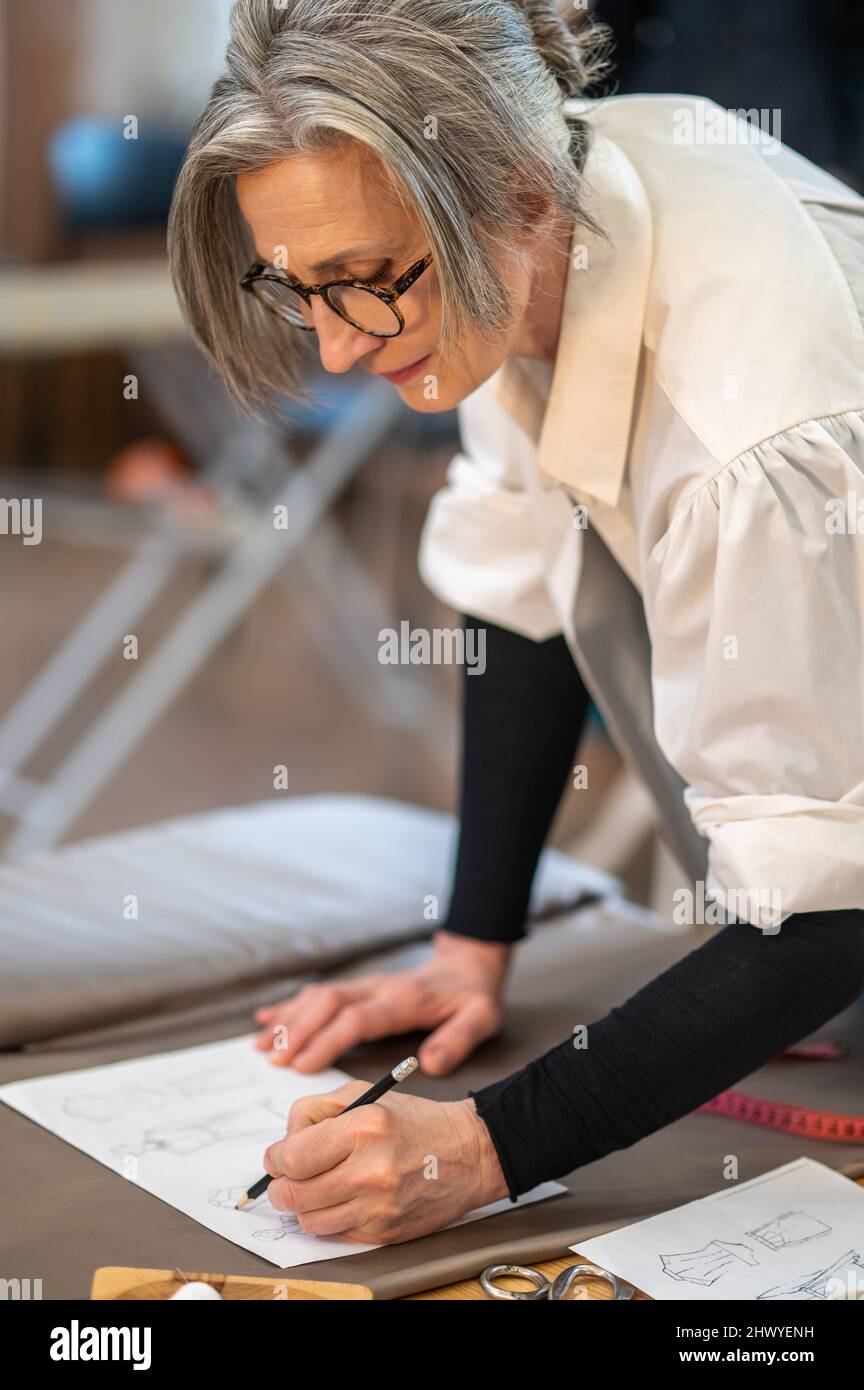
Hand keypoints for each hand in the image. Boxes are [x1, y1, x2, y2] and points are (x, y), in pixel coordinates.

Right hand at [254, 930, 510, 1075]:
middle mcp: (377, 989)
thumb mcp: (481, 1018)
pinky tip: (265, 1018)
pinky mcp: (359, 987)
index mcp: (402, 1000)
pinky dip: (290, 1005)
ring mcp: (365, 985)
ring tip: (259, 1045)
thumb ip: (458, 1039)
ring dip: (287, 1019)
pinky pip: (319, 993)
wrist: (468, 965)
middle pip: (328, 1004)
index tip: (301, 1064)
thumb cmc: (472, 998)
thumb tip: (430, 1064)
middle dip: (297, 1030)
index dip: (326, 1039)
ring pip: (318, 996)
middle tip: (272, 1059)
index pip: (356, 1018)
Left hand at [263, 1080, 509, 1242]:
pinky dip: (332, 1219)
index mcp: (363, 1127)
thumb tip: (282, 1146)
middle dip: (281, 1186)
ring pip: (309, 1220)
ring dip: (305, 1206)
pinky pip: (336, 1234)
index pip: (292, 1157)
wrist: (469, 1153)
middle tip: (288, 1177)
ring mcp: (379, 1206)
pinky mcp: (386, 1232)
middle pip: (293, 1195)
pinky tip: (346, 1199)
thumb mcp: (364, 1094)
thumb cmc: (414, 1121)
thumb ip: (315, 1112)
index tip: (277, 1158)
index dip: (275, 1159)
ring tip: (319, 1187)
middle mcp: (371, 1170)